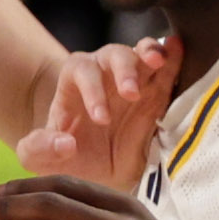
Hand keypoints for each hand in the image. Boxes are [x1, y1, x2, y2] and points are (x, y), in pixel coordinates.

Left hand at [17, 38, 178, 189]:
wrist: (101, 172)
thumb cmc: (68, 158)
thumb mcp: (41, 160)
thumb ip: (39, 150)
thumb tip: (64, 143)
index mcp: (74, 85)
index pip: (81, 73)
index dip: (91, 91)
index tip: (101, 119)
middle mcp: (105, 75)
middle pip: (114, 55)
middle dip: (122, 70)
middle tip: (131, 94)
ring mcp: (135, 80)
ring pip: (142, 53)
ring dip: (151, 53)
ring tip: (158, 61)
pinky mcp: (160, 92)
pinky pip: (168, 67)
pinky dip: (174, 56)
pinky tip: (178, 47)